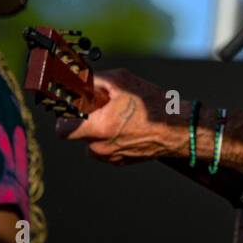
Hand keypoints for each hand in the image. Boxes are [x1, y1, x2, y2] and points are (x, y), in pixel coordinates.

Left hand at [56, 69, 181, 164]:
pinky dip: (112, 137)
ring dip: (99, 129)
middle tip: (103, 106)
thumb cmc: (153, 104)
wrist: (179, 129)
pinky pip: (106, 148)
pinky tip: (129, 127)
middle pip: (79, 133)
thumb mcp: (123, 82)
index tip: (75, 106)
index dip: (66, 115)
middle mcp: (100, 147)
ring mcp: (110, 157)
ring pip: (92, 141)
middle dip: (87, 118)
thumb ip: (95, 81)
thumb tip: (78, 80)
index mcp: (99, 127)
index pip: (63, 128)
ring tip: (121, 117)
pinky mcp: (120, 162)